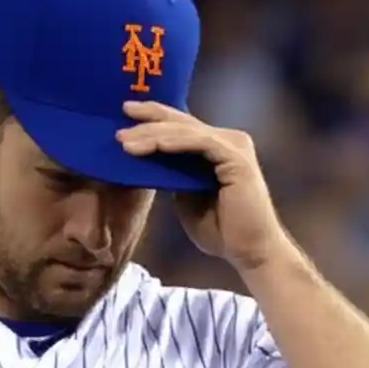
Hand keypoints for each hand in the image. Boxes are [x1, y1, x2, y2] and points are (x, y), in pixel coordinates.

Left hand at [117, 101, 290, 271]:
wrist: (250, 252)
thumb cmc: (222, 230)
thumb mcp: (187, 197)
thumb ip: (174, 176)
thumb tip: (148, 162)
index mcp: (217, 147)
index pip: (181, 126)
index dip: (153, 118)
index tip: (124, 115)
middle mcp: (228, 140)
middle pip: (182, 122)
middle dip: (148, 120)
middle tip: (118, 123)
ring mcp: (234, 146)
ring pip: (186, 131)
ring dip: (153, 134)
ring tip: (126, 142)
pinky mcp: (237, 158)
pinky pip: (200, 143)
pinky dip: (175, 142)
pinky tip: (155, 145)